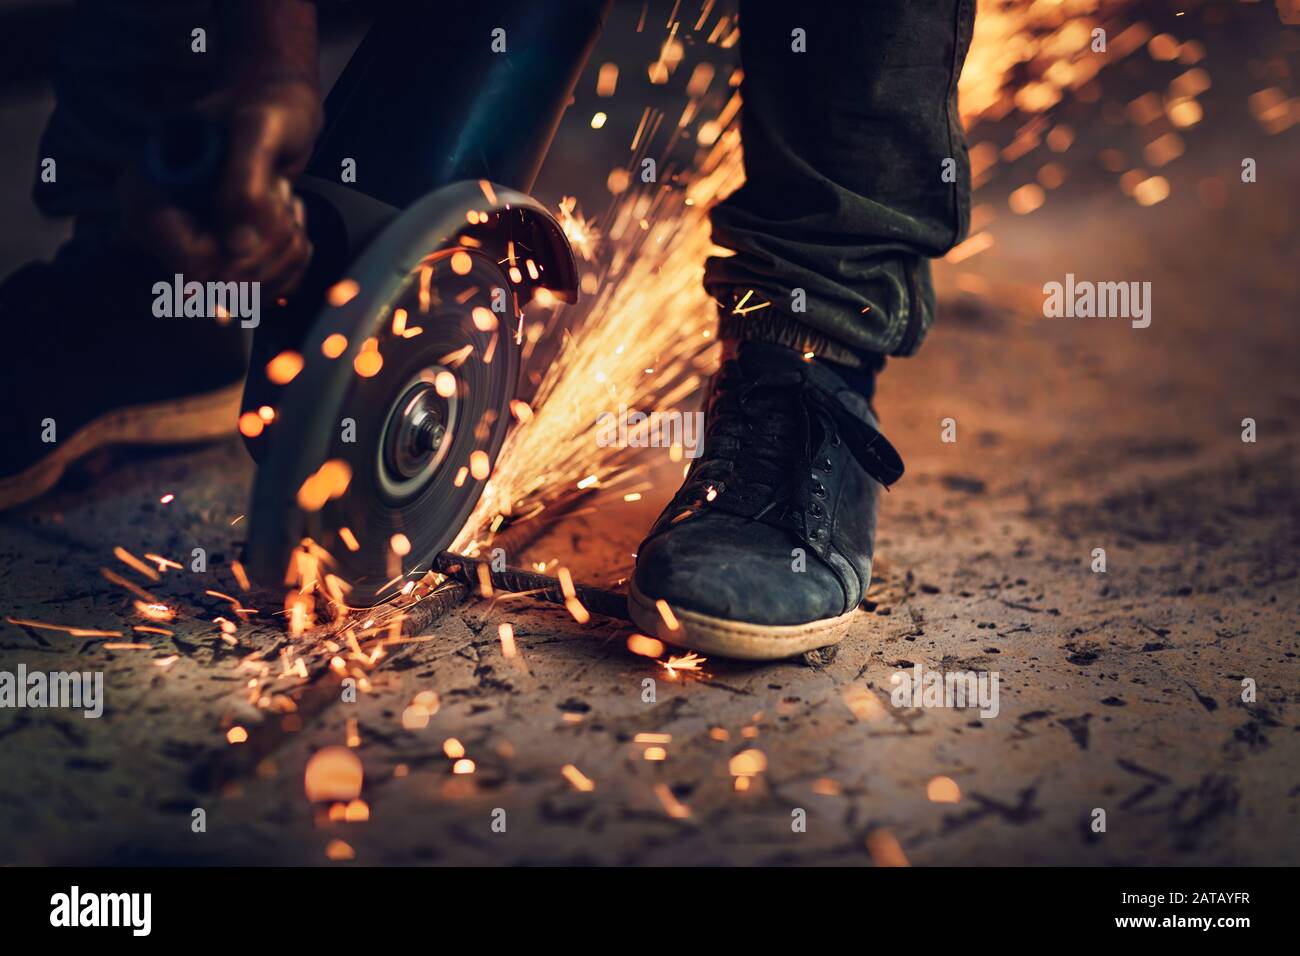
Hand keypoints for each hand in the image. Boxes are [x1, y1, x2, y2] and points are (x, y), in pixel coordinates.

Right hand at [122, 77, 323, 298]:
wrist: (277, 108)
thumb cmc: (263, 107)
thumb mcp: (256, 128)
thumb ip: (244, 185)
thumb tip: (239, 249)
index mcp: (148, 196)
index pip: (192, 265)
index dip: (237, 255)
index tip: (264, 212)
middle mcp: (167, 231)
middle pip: (227, 286)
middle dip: (270, 245)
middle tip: (277, 190)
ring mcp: (200, 247)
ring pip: (255, 292)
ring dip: (286, 246)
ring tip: (282, 195)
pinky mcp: (231, 257)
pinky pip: (275, 287)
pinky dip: (296, 255)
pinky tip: (290, 215)